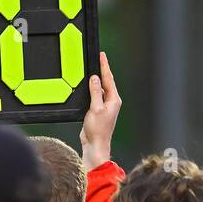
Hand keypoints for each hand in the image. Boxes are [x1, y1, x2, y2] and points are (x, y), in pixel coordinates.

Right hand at [79, 52, 120, 172]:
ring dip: (97, 80)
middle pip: (106, 82)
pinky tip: (88, 86)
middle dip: (102, 70)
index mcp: (114, 100)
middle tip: (99, 58)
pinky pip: (95, 96)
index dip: (104, 66)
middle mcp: (111, 102)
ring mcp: (105, 107)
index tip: (102, 56)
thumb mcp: (95, 108)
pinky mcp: (98, 111)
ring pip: (101, 89)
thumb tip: (95, 78)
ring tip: (94, 68)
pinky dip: (92, 90)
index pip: (109, 79)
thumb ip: (95, 92)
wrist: (95, 145)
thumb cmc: (98, 131)